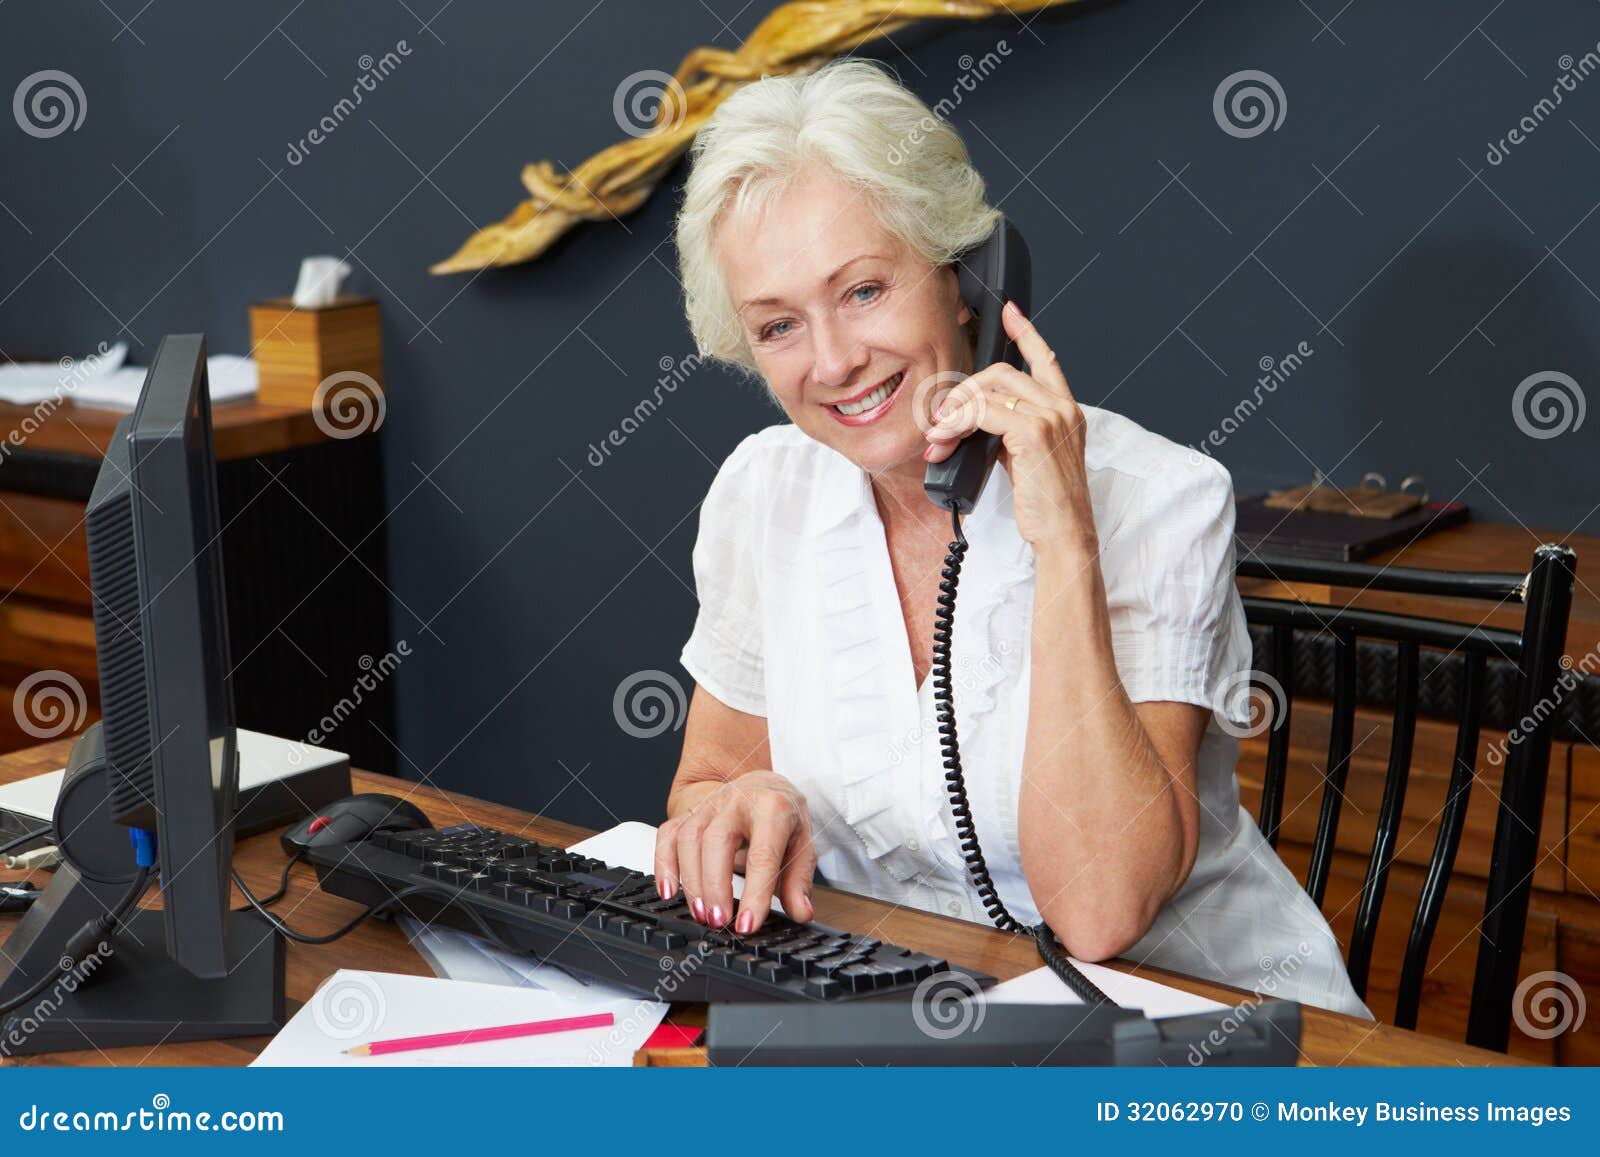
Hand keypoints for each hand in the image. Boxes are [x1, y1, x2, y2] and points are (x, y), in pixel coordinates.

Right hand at [653, 770, 816, 934]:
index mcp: (772, 808)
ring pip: (689, 839)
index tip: (748, 924)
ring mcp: (709, 806)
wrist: (761, 784)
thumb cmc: (780, 815)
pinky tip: (668, 891)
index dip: (755, 892)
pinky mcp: (688, 813)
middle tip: (719, 921)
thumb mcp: (801, 842)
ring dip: (690, 881)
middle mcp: (737, 802)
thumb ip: (799, 880)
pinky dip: (663, 864)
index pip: (762, 854)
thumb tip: (801, 912)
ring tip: (700, 914)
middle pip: (716, 841)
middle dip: (715, 886)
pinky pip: (668, 835)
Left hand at [924, 301, 1096, 552]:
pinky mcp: (1034, 433)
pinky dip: (957, 423)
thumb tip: (971, 423)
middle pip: (1002, 373)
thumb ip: (1008, 432)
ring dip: (954, 412)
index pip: (1047, 359)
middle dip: (963, 392)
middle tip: (941, 419)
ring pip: (988, 391)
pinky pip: (984, 413)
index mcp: (1066, 410)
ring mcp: (1051, 418)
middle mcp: (1062, 408)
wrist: (1063, 532)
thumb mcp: (1029, 459)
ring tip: (938, 436)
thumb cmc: (1047, 504)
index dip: (1026, 333)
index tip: (1009, 312)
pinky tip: (945, 439)